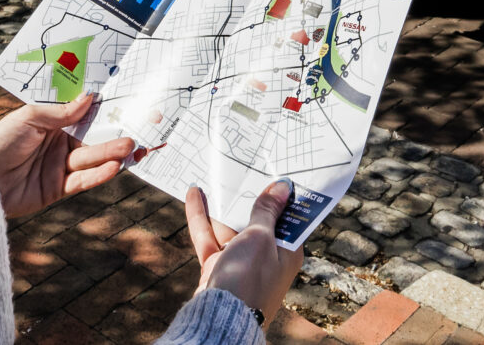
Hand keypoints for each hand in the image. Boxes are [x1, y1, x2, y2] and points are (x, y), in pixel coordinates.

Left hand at [0, 93, 133, 218]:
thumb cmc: (1, 139)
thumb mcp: (30, 117)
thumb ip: (62, 112)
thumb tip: (89, 97)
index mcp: (54, 126)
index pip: (85, 120)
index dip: (106, 117)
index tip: (128, 111)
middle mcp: (60, 146)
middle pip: (93, 141)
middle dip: (114, 138)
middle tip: (136, 133)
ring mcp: (59, 168)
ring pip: (91, 161)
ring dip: (111, 155)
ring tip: (130, 148)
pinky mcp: (56, 189)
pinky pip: (81, 181)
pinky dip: (98, 175)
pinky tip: (112, 167)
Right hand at [186, 179, 304, 323]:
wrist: (220, 319)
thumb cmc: (249, 278)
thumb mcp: (261, 237)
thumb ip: (267, 211)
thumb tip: (283, 186)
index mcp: (287, 251)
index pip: (288, 217)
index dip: (282, 194)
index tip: (278, 169)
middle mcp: (266, 257)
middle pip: (257, 219)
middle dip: (248, 195)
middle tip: (245, 164)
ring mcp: (240, 263)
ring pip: (230, 226)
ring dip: (222, 204)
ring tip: (217, 173)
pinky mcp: (218, 268)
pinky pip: (210, 237)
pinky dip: (202, 217)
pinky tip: (195, 194)